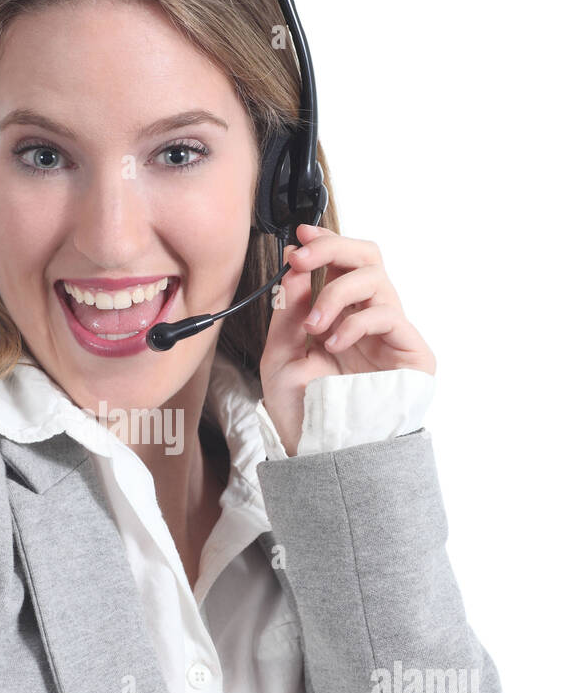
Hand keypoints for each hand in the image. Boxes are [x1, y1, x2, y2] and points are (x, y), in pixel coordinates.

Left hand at [259, 223, 435, 456]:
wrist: (320, 454)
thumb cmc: (303, 412)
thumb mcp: (281, 357)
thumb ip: (289, 314)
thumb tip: (296, 270)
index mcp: (339, 316)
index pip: (342, 265)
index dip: (325, 244)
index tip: (297, 239)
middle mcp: (367, 319)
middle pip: (368, 257)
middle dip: (333, 248)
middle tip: (302, 258)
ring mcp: (390, 335)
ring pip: (375, 278)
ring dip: (335, 293)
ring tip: (314, 326)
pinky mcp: (411, 353)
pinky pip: (387, 313)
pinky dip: (355, 321)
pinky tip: (334, 343)